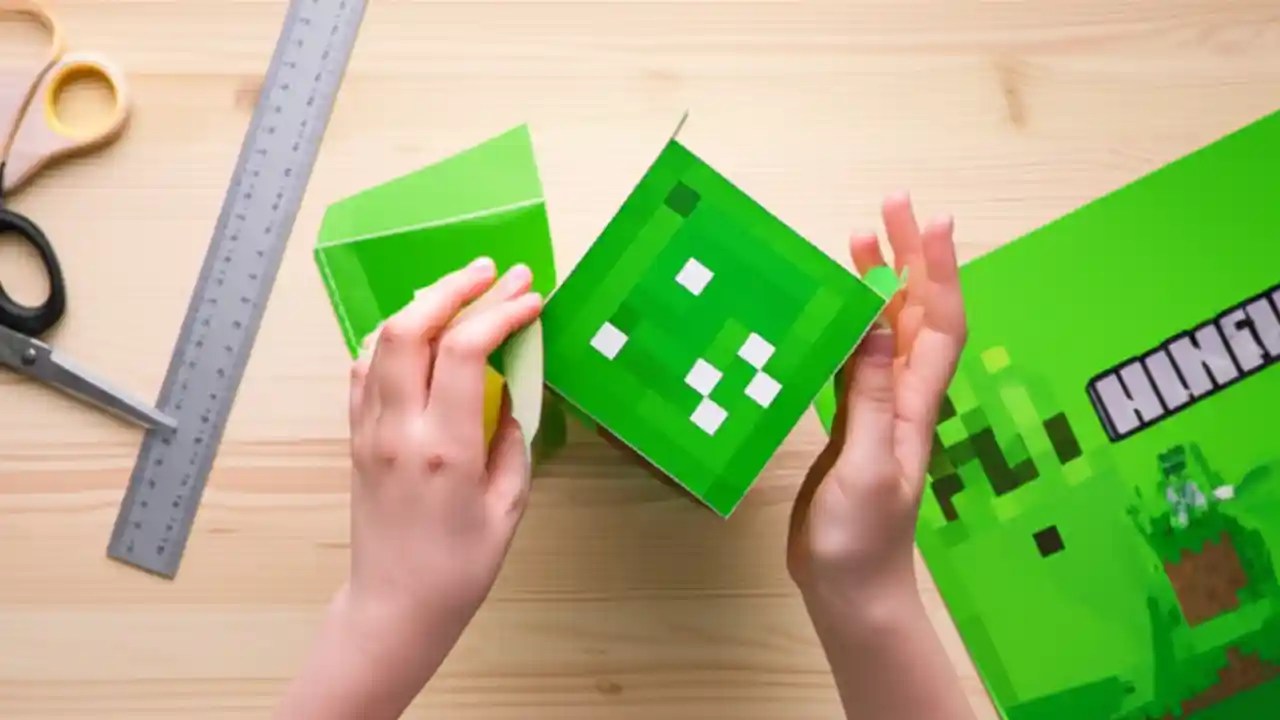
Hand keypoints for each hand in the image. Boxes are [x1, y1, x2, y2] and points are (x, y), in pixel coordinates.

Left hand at [348, 257, 541, 624]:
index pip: (465, 352)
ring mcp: (369, 430)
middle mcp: (398, 430)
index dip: (500, 313)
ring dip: (422, 305)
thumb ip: (513, 444)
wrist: (394, 607)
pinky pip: (364, 370)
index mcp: (444, 450)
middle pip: (411, 328)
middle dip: (454, 287)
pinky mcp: (355, 437)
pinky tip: (418, 331)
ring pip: (381, 340)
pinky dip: (392, 338)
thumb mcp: (509, 509)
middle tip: (493, 270)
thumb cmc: (459, 568)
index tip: (531, 299)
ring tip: (460, 291)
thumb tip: (510, 397)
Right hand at [788, 193, 966, 608]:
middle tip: (886, 205)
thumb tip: (873, 317)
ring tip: (856, 236)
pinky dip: (847, 324)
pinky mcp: (849, 426)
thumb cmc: (862, 536)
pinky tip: (831, 309)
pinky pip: (853, 358)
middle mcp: (902, 397)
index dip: (936, 270)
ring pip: (884, 330)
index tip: (926, 221)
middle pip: (913, 313)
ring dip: (877, 283)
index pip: (936, 322)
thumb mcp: (869, 461)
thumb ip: (870, 392)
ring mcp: (876, 410)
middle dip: (906, 257)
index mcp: (914, 402)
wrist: (850, 589)